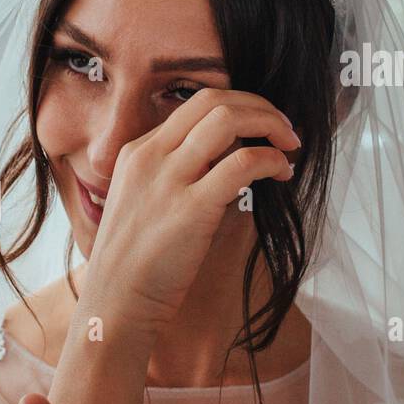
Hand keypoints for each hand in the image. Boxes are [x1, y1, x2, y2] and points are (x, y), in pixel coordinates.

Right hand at [84, 87, 300, 336]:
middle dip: (259, 106)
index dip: (238, 108)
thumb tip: (224, 164)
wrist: (114, 301)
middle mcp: (150, 157)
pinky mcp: (192, 208)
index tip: (261, 128)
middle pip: (213, 101)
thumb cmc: (133, 264)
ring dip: (270, 125)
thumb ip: (171, 177)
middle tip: (284, 129)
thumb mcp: (140, 204)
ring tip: (288, 146)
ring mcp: (168, 180)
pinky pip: (242, 163)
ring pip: (228, 120)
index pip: (195, 106)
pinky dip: (270, 160)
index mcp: (137, 153)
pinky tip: (279, 174)